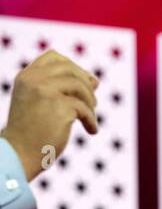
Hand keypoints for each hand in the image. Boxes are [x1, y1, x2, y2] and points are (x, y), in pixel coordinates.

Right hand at [0, 50, 98, 181]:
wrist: (20, 152)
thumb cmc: (32, 130)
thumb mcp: (42, 102)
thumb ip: (62, 89)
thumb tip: (95, 80)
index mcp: (27, 76)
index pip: (54, 57)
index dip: (73, 67)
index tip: (84, 83)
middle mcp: (34, 79)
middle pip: (71, 69)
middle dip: (86, 84)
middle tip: (92, 103)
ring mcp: (46, 91)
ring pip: (80, 86)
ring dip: (91, 102)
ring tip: (90, 117)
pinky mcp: (59, 106)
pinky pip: (85, 109)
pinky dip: (92, 120)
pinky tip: (91, 130)